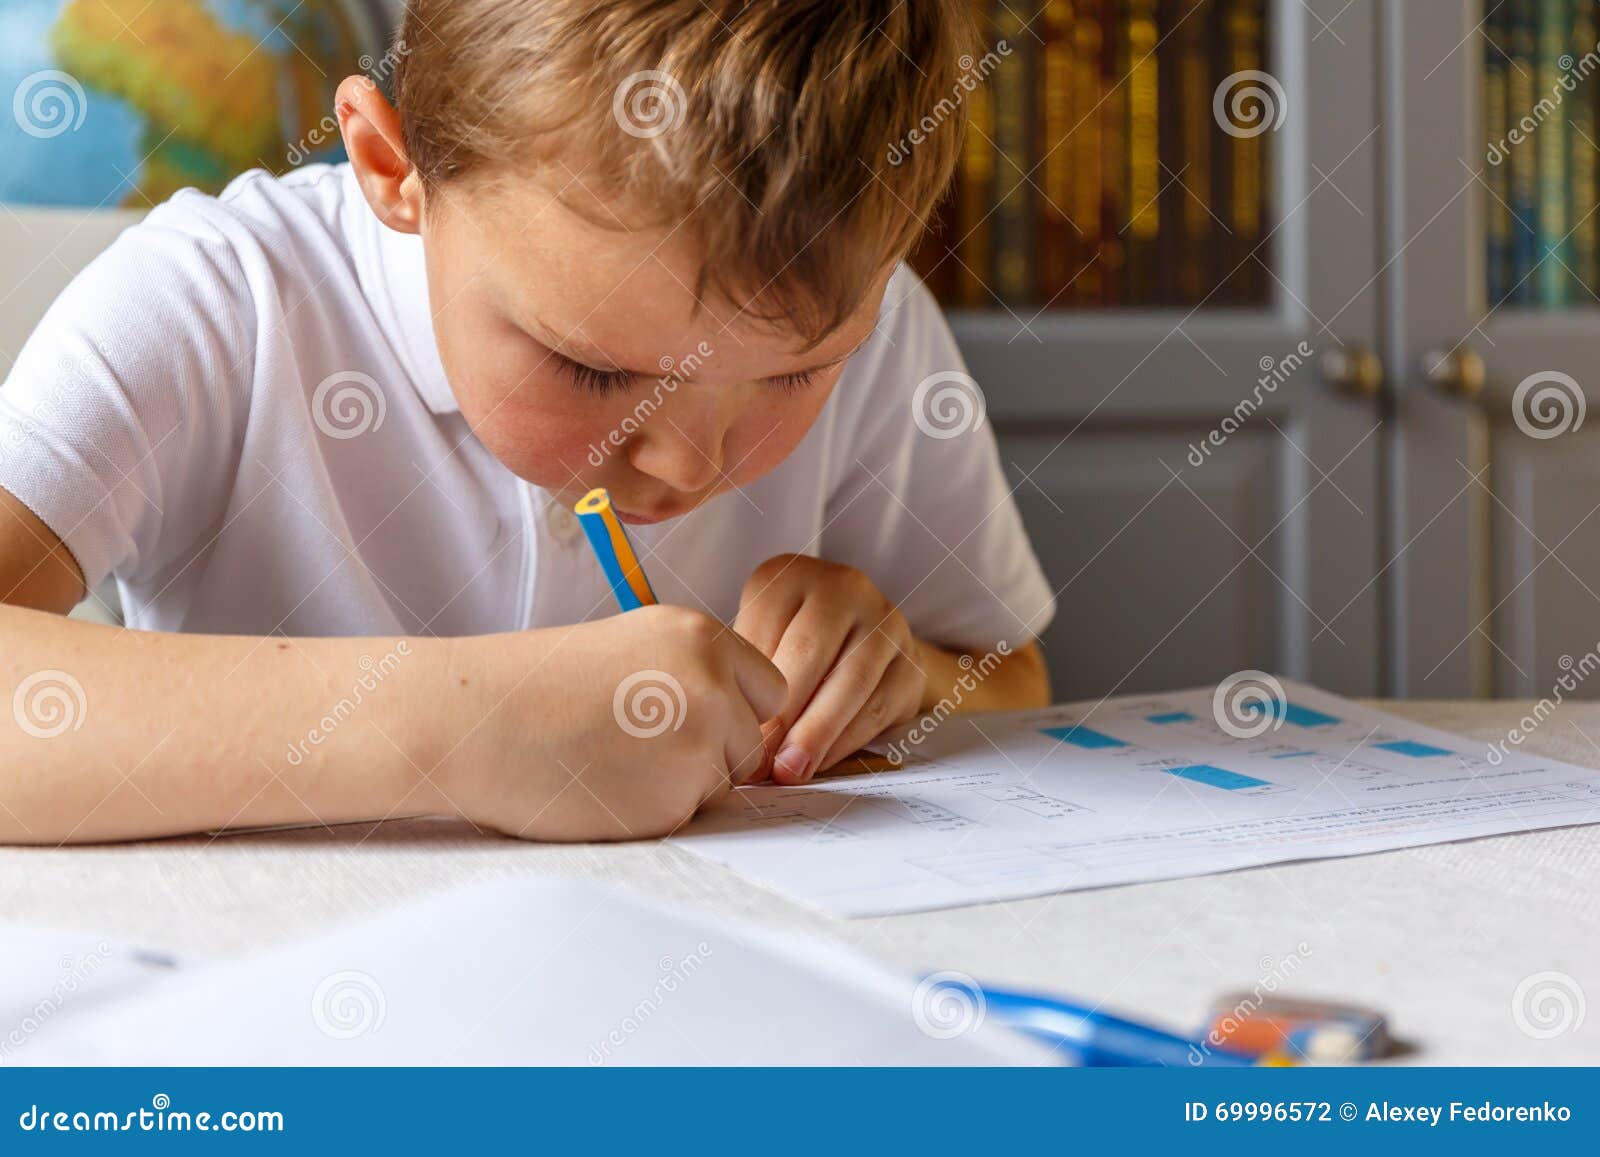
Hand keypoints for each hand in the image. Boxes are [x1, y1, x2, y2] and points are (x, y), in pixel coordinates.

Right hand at [438, 605, 785, 840]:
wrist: (475, 722)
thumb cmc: (540, 686)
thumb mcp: (632, 647)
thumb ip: (695, 675)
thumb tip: (746, 724)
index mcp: (703, 637)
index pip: (771, 690)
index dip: (736, 710)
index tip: (692, 716)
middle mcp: (713, 687)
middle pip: (752, 744)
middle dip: (713, 754)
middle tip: (638, 743)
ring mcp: (696, 747)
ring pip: (720, 785)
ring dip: (680, 784)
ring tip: (612, 759)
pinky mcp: (671, 803)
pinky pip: (684, 817)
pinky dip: (649, 812)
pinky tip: (601, 785)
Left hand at [734, 554, 926, 783]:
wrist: (861, 642)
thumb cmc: (788, 646)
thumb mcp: (758, 640)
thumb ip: (744, 673)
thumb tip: (731, 734)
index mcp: (793, 576)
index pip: (767, 628)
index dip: (748, 685)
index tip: (732, 732)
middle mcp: (846, 588)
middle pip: (811, 653)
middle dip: (783, 715)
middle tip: (761, 761)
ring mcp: (886, 622)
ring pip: (851, 683)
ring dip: (817, 734)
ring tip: (790, 770)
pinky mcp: (911, 664)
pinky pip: (878, 708)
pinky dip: (846, 740)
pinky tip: (820, 762)